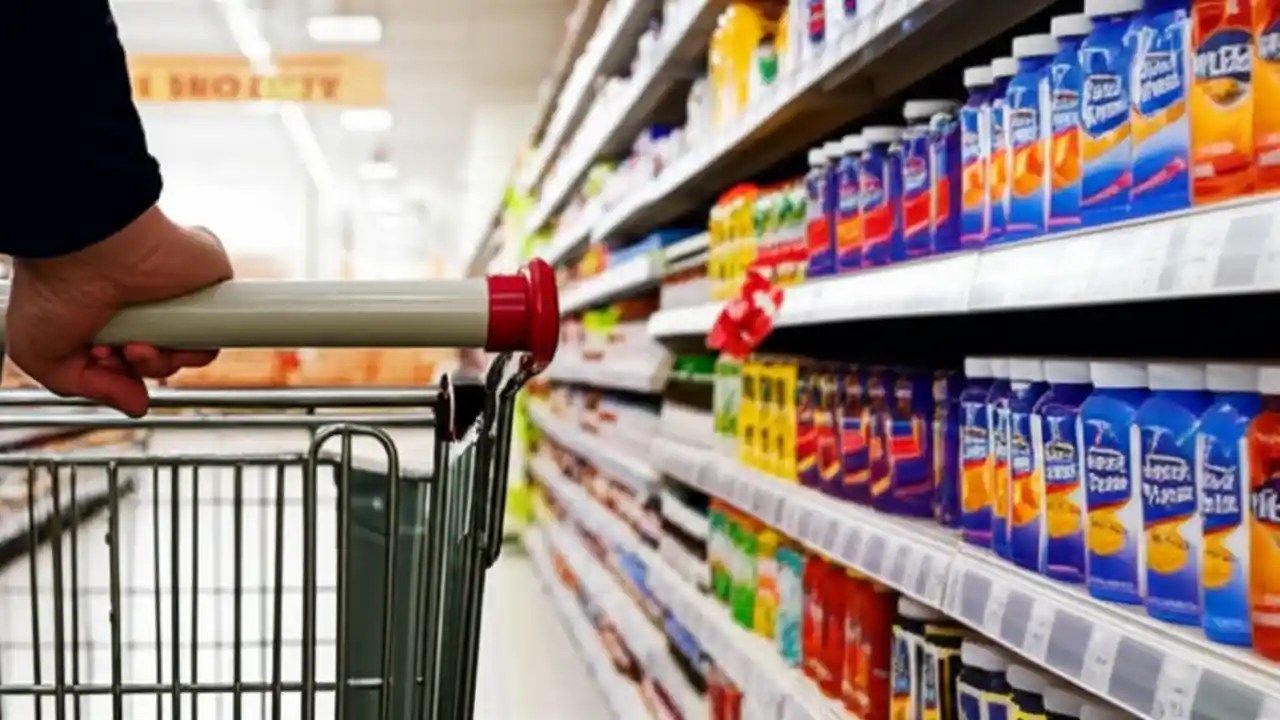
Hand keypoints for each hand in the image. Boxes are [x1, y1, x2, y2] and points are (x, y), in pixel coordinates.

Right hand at [6, 206, 233, 415]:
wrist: (87, 249)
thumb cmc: (53, 287)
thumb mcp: (42, 354)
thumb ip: (89, 388)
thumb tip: (136, 405)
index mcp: (106, 315)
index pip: (126, 362)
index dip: (114, 373)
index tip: (97, 360)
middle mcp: (142, 305)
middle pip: (158, 361)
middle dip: (135, 369)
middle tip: (113, 354)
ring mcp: (176, 296)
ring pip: (186, 353)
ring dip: (161, 363)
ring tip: (136, 346)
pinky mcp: (207, 286)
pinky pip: (215, 334)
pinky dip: (194, 347)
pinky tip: (161, 335)